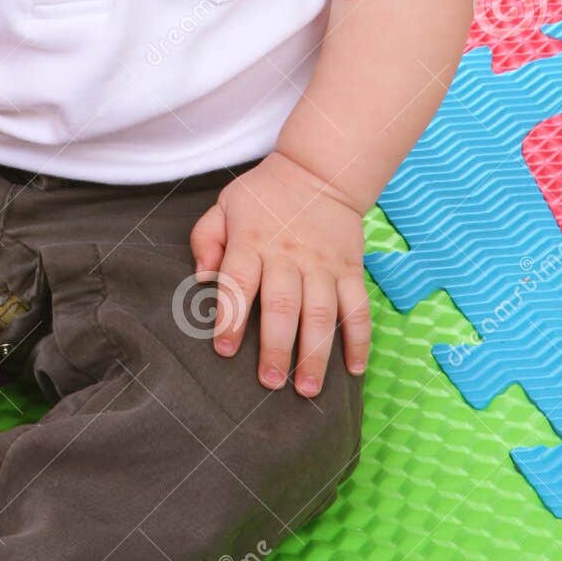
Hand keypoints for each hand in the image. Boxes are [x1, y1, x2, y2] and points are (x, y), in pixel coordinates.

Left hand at [188, 149, 370, 396]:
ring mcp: (323, 264)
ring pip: (321, 313)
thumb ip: (207, 239)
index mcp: (252, 241)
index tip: (225, 351)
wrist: (320, 171)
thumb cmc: (265, 194)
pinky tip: (354, 369)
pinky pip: (357, 307)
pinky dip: (359, 339)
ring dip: (315, 354)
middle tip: (270, 383)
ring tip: (307, 389)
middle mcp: (288, 256)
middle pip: (282, 306)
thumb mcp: (226, 205)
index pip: (239, 283)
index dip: (230, 318)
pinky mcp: (350, 269)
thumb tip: (202, 278)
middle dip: (276, 348)